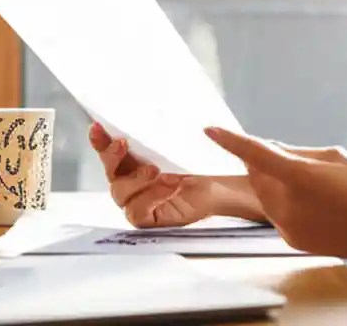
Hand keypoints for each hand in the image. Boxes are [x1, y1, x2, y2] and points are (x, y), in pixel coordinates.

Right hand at [89, 122, 263, 226]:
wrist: (247, 199)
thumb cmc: (232, 173)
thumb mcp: (232, 148)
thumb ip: (225, 138)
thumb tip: (208, 128)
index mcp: (151, 158)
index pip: (118, 151)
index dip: (103, 141)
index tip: (98, 127)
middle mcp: (144, 180)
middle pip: (112, 172)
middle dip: (111, 157)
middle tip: (123, 143)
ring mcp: (148, 201)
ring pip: (120, 193)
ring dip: (134, 180)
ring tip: (157, 170)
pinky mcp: (155, 219)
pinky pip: (137, 213)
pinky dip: (149, 199)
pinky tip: (169, 188)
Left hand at [204, 126, 346, 261]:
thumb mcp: (335, 158)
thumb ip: (297, 152)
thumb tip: (270, 149)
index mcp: (299, 177)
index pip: (256, 154)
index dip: (231, 140)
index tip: (209, 129)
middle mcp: (287, 204)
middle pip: (258, 175)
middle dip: (264, 163)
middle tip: (296, 160)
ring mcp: (287, 226)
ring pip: (265, 195)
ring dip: (274, 184)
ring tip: (313, 186)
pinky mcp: (291, 240)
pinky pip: (276, 213)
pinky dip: (284, 202)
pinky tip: (316, 205)